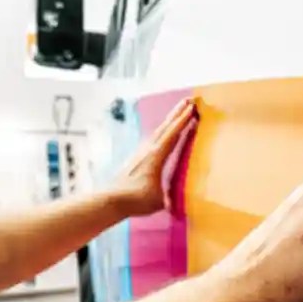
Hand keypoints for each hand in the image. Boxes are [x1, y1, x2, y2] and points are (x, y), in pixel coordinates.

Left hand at [111, 98, 196, 216]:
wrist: (110, 200)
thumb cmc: (135, 200)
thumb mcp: (159, 201)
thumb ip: (170, 197)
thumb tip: (178, 200)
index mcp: (156, 157)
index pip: (172, 135)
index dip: (183, 122)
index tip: (192, 108)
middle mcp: (148, 151)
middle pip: (165, 127)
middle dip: (177, 113)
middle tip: (188, 100)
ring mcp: (140, 153)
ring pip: (158, 132)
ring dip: (169, 122)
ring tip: (178, 113)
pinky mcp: (136, 159)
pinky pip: (153, 140)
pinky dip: (162, 133)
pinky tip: (162, 135)